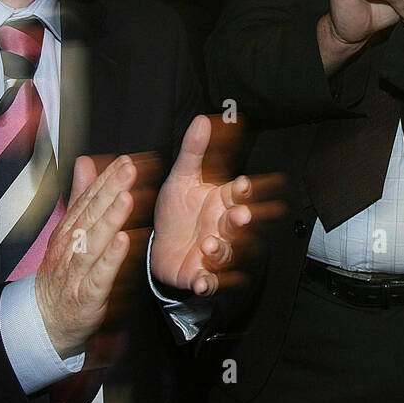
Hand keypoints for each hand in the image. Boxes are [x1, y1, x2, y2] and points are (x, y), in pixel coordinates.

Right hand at [35, 154, 136, 356]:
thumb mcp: (69, 231)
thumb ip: (80, 196)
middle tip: (129, 169)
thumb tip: (85, 162)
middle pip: (90, 215)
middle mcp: (70, 246)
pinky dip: (111, 258)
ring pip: (93, 241)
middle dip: (109, 190)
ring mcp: (77, 270)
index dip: (106, 179)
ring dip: (109, 219)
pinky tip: (124, 241)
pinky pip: (99, 274)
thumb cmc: (62, 272)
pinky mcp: (87, 294)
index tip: (124, 160)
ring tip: (126, 198)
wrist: (45, 319)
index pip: (88, 200)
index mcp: (68, 230)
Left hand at [150, 115, 254, 295]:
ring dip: (222, 249)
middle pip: (240, 224)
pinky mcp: (202, 274)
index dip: (244, 190)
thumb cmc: (177, 211)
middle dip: (242, 220)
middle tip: (241, 215)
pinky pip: (211, 281)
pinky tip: (203, 280)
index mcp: (223, 202)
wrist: (159, 246)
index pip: (240, 194)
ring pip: (227, 252)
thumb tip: (202, 120)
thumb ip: (193, 150)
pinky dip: (209, 283)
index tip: (244, 184)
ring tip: (209, 243)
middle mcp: (223, 227)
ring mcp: (215, 252)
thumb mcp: (182, 177)